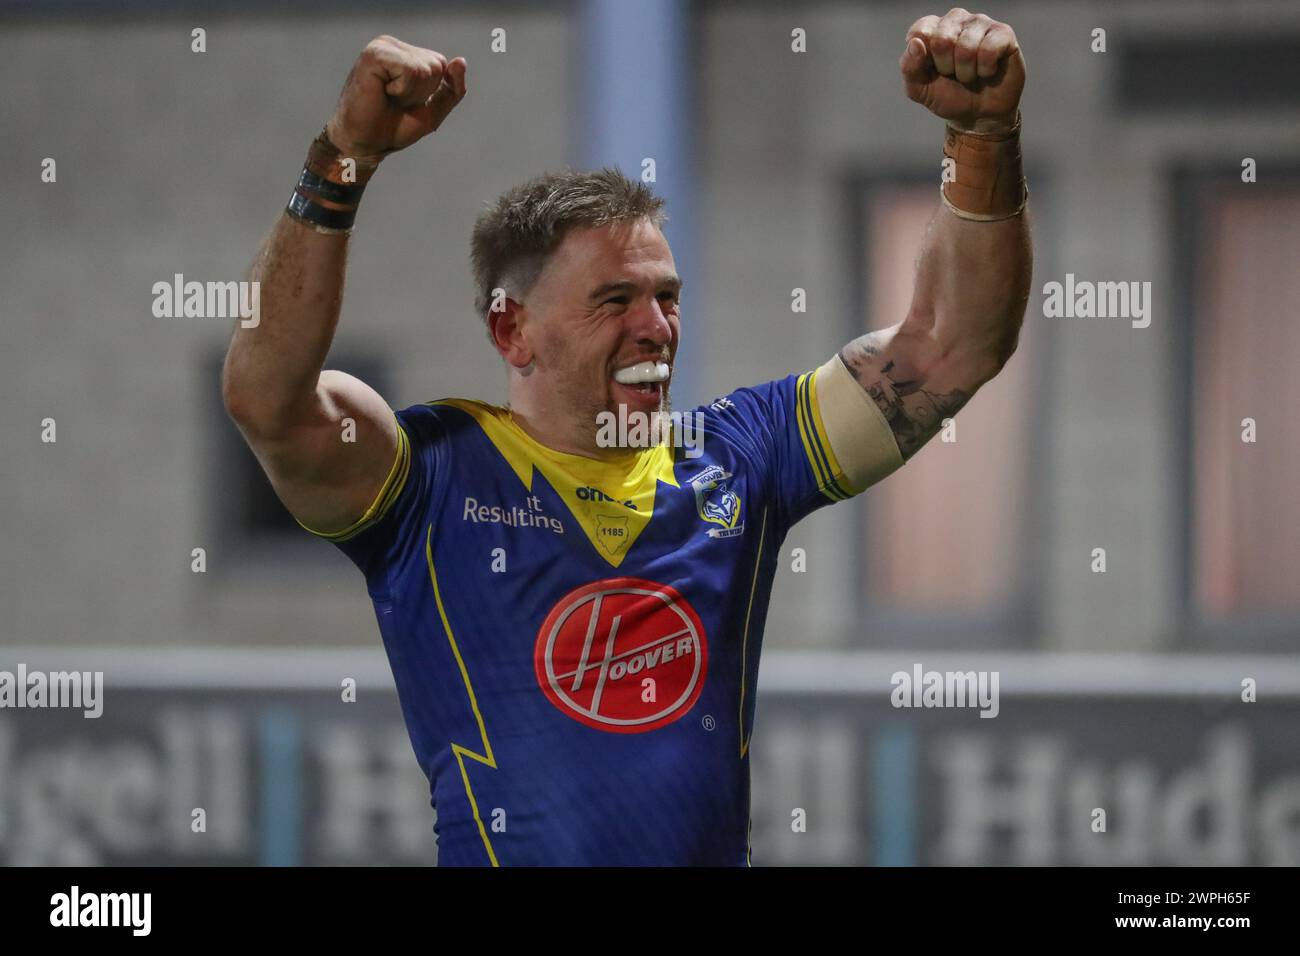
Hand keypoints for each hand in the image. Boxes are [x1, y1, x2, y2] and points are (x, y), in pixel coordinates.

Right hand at [325, 35, 467, 158]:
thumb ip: (452, 88)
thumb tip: (460, 61)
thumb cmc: (394, 127)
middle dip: (422, 93)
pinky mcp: (374, 54)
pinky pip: (411, 71)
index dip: (430, 92)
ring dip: (410, 94)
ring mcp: (383, 46)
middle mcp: (393, 45)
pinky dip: (402, 91)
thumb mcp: (433, 110)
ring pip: (426, 69)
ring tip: (388, 98)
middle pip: (437, 65)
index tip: (404, 102)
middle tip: (395, 102)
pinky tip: (382, 92)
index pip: (442, 65)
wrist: (366, 144)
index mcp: (406, 54)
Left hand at [900, 9, 1023, 133]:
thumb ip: (909, 67)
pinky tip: (987, 71)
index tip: (933, 70)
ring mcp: (980, 23)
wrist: (978, 115)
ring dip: (967, 72)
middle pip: (942, 39)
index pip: (920, 31)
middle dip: (946, 68)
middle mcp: (956, 20)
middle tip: (954, 74)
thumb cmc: (948, 96)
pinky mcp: (1003, 33)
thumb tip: (915, 43)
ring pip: (966, 47)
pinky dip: (985, 69)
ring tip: (971, 75)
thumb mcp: (919, 89)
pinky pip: (989, 49)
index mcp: (933, 28)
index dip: (925, 59)